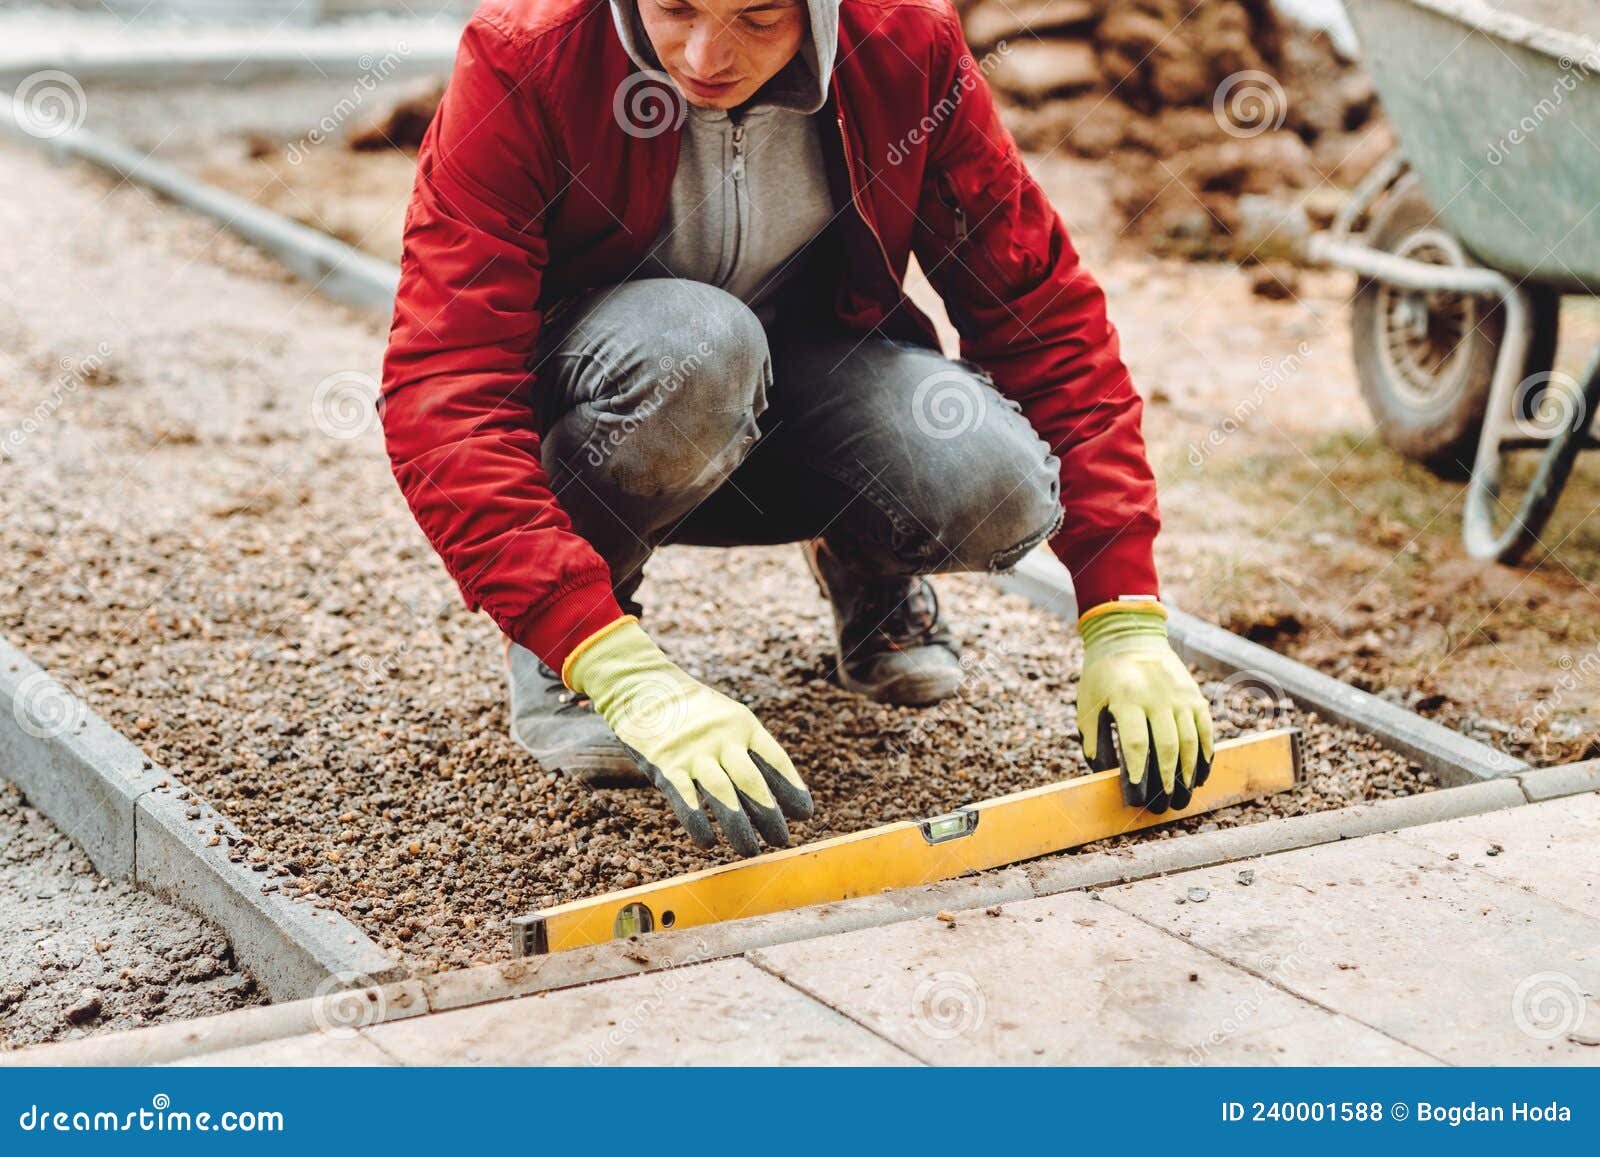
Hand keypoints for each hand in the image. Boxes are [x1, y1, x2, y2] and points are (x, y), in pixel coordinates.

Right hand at [564, 618, 812, 854]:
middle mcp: (722, 738)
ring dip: (739, 827)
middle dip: (769, 814)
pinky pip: (685, 799)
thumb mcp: (727, 717)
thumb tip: (774, 791)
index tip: (804, 814)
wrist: (643, 687)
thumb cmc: (693, 711)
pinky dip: (698, 823)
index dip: (791, 788)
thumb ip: (747, 748)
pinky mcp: (666, 765)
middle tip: (782, 841)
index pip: (774, 760)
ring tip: (751, 851)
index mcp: (743, 724)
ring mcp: (693, 752)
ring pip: (723, 794)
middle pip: (752, 782)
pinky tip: (708, 844)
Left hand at [1075, 602, 1213, 811]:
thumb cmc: (1102, 676)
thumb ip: (1093, 738)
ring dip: (1188, 773)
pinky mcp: (1195, 696)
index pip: (1137, 741)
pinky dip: (1205, 754)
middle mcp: (1157, 697)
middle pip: (1168, 745)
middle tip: (1163, 806)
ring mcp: (1180, 696)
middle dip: (1166, 780)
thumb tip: (1103, 775)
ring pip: (1190, 740)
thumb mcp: (1087, 703)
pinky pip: (1205, 729)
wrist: (1130, 636)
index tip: (1138, 794)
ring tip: (1182, 797)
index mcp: (1126, 698)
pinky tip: (1200, 775)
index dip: (1139, 770)